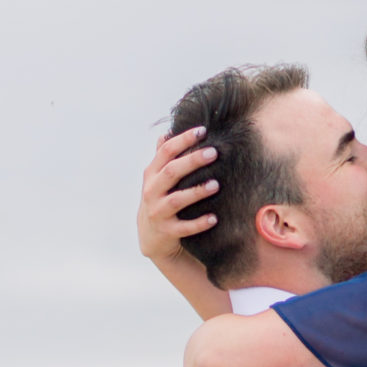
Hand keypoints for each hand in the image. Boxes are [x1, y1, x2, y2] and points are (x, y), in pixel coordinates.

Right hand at [140, 126, 218, 266]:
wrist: (151, 237)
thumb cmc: (160, 200)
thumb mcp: (156, 179)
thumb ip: (162, 158)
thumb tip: (167, 133)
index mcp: (152, 174)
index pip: (166, 152)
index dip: (183, 140)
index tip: (203, 130)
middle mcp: (152, 191)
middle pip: (171, 172)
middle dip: (192, 161)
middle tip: (214, 152)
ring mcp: (158, 212)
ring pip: (176, 200)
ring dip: (196, 192)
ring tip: (215, 185)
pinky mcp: (167, 231)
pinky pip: (184, 227)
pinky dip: (199, 223)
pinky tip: (214, 218)